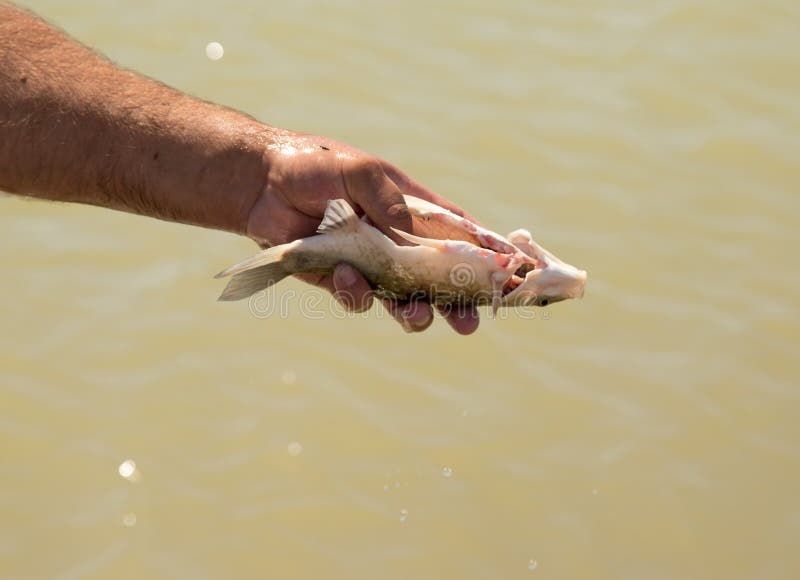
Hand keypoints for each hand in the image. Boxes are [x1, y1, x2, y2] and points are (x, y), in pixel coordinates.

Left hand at [246, 131, 479, 334]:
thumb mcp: (360, 172)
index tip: (512, 271)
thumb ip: (388, 199)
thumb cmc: (316, 165)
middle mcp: (396, 240)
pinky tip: (348, 278)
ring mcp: (370, 263)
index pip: (456, 232)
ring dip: (414, 313)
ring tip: (418, 317)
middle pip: (437, 278)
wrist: (261, 183)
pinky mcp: (340, 279)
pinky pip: (358, 298)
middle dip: (456, 303)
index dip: (485, 251)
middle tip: (469, 323)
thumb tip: (413, 233)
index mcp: (411, 209)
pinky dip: (358, 294)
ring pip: (402, 299)